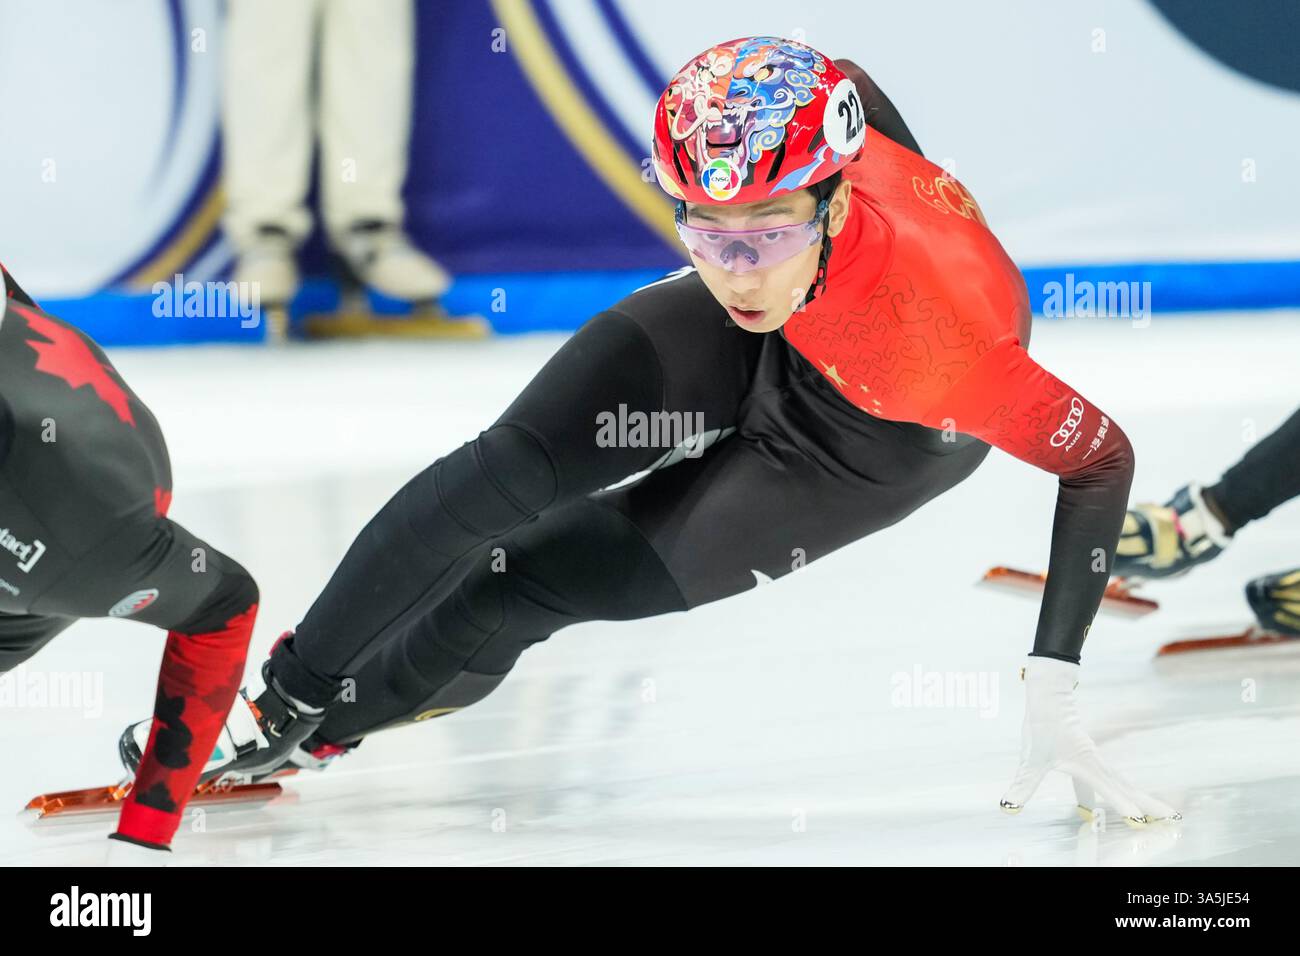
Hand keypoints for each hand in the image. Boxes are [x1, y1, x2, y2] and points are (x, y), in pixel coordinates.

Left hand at [1000, 656, 1180, 825]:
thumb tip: (1008, 807)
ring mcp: (1096, 761)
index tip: (1138, 819)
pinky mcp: (1091, 759)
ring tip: (1162, 813)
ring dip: (1141, 798)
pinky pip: (1111, 780)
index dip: (1121, 804)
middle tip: (1172, 819)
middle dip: (1148, 804)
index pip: (1107, 788)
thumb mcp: (1030, 762)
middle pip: (1127, 787)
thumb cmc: (1041, 728)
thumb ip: (1023, 786)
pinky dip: (1123, 792)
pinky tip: (1127, 799)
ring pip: (1122, 783)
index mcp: (1085, 763)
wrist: (1049, 699)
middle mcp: (1096, 763)